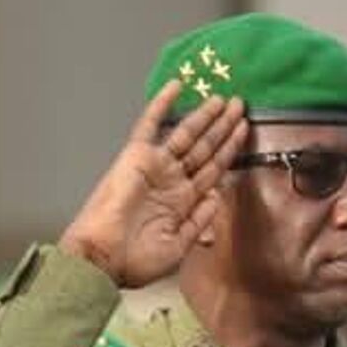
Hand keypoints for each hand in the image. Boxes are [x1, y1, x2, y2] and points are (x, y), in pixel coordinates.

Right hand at [59, 81, 246, 288]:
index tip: (244, 131)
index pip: (212, 170)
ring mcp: (155, 167)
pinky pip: (150, 124)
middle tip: (240, 105)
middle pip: (204, 149)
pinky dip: (161, 105)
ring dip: (205, 116)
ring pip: (186, 134)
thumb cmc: (133, 261)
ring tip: (225, 98)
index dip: (230, 150)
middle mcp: (170, 182)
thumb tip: (216, 196)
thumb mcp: (179, 247)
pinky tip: (177, 85)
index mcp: (181, 203)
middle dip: (224, 128)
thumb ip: (200, 222)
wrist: (102, 258)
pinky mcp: (136, 157)